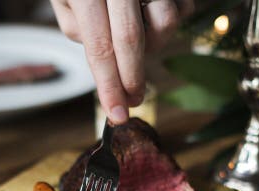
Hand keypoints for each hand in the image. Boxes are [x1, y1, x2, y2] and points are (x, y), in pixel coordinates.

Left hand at [50, 0, 191, 124]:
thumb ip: (75, 25)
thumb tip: (100, 61)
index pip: (100, 46)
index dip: (109, 85)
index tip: (116, 113)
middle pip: (133, 40)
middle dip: (133, 78)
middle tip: (131, 101)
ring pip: (165, 22)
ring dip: (154, 41)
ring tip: (137, 32)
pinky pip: (183, 7)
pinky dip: (170, 16)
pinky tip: (152, 10)